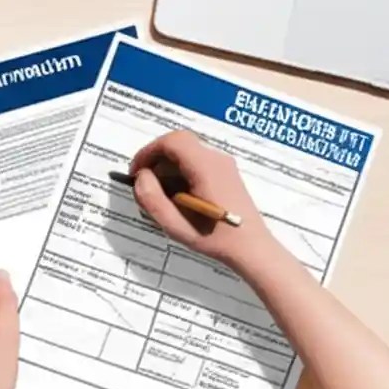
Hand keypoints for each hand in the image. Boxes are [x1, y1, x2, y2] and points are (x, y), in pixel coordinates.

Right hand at [129, 130, 277, 270]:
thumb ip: (153, 200)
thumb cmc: (215, 239)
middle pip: (179, 144)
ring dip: (168, 169)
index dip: (148, 151)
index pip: (172, 141)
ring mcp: (224, 164)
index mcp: (205, 167)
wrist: (252, 247)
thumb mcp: (177, 226)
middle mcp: (216, 159)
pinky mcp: (226, 172)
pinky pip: (197, 162)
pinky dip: (181, 173)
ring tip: (162, 198)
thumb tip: (141, 176)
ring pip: (187, 153)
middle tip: (146, 187)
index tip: (136, 172)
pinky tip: (179, 199)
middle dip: (157, 161)